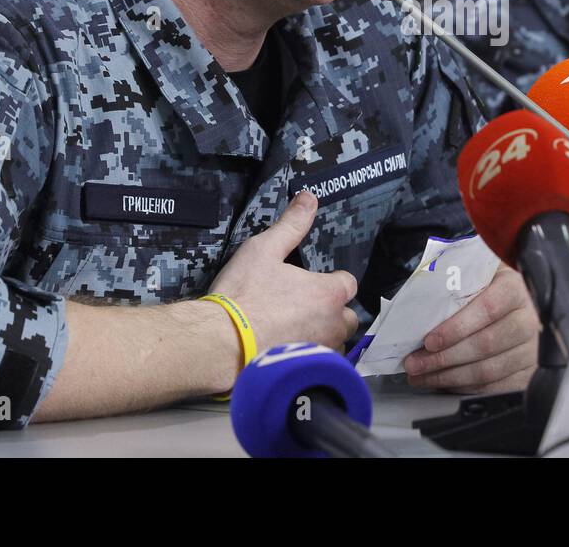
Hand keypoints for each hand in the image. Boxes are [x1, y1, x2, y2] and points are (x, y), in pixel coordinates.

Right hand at [209, 190, 358, 356]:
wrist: (221, 343)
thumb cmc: (243, 294)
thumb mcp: (263, 250)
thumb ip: (291, 225)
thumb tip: (309, 197)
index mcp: (329, 293)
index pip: (347, 283)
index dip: (330, 283)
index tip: (308, 285)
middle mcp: (335, 324)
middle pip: (347, 316)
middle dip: (332, 312)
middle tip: (300, 309)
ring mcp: (323, 351)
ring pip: (336, 342)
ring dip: (323, 336)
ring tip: (293, 331)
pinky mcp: (308, 372)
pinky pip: (320, 364)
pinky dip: (310, 358)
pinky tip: (288, 352)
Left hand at [403, 265, 539, 393]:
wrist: (512, 306)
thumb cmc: (487, 290)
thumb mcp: (475, 274)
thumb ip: (455, 282)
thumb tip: (421, 302)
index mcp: (514, 288)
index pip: (486, 309)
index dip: (456, 328)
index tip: (429, 340)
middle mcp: (527, 319)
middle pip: (485, 344)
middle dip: (443, 358)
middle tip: (414, 363)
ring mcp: (531, 349)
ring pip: (488, 371)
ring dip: (448, 376)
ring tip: (421, 375)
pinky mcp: (529, 372)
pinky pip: (494, 388)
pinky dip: (464, 389)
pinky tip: (443, 382)